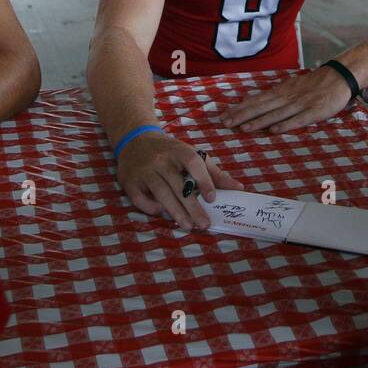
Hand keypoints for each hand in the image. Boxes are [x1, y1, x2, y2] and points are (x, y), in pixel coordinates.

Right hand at [116, 131, 240, 229]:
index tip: (212, 199)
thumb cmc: (171, 152)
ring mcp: (144, 169)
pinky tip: (164, 214)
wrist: (136, 141)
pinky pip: (140, 199)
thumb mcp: (192, 155)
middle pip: (178, 184)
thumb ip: (215, 173)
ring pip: (161, 194)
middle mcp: (160, 158)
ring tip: (189, 226)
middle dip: (192, 207)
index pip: (193, 163)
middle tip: (204, 224)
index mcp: (178, 149)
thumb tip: (238, 188)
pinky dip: (152, 209)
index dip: (204, 180)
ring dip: (176, 212)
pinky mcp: (129, 181)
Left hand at [220, 66, 352, 133]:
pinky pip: (298, 119)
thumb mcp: (292, 86)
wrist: (339, 76)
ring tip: (243, 129)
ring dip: (259, 122)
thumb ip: (275, 95)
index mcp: (281, 91)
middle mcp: (287, 97)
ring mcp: (301, 104)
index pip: (256, 100)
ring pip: (276, 114)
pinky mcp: (314, 111)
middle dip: (242, 116)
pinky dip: (285, 125)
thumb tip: (255, 102)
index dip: (239, 109)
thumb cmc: (314, 83)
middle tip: (225, 124)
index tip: (224, 116)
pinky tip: (273, 131)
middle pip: (261, 107)